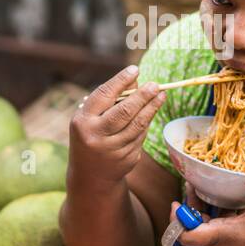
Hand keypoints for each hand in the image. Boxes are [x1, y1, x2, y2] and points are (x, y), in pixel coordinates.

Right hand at [67, 65, 165, 185]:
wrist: (90, 176)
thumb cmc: (90, 136)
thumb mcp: (90, 117)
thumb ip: (109, 99)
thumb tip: (134, 79)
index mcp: (83, 121)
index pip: (104, 95)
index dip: (121, 81)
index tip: (135, 69)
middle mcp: (96, 136)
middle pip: (125, 111)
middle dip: (143, 96)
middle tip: (155, 84)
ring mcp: (112, 150)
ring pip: (138, 125)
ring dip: (152, 108)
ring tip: (161, 95)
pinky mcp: (127, 159)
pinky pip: (141, 136)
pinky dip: (147, 123)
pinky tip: (152, 112)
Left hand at [174, 165, 244, 245]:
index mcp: (221, 236)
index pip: (187, 235)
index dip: (177, 221)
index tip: (175, 203)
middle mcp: (218, 243)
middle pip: (194, 225)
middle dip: (190, 204)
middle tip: (192, 182)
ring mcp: (225, 245)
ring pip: (206, 225)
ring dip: (204, 208)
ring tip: (206, 186)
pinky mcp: (233, 244)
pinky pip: (218, 228)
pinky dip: (218, 214)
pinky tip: (228, 198)